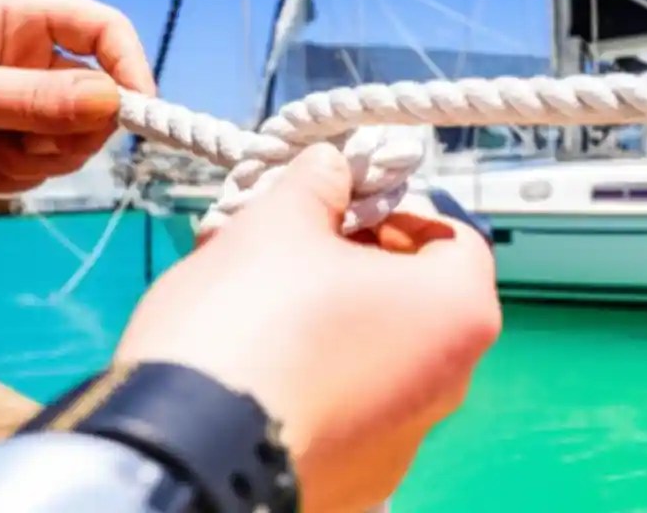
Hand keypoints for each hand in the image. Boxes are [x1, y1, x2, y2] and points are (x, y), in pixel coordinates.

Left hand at [0, 0, 155, 191]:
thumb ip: (32, 98)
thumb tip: (112, 101)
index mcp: (13, 19)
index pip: (102, 29)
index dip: (129, 67)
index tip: (139, 113)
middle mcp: (21, 57)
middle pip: (94, 99)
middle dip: (64, 135)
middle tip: (28, 147)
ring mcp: (13, 100)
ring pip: (67, 142)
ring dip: (26, 161)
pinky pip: (34, 168)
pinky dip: (3, 176)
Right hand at [113, 144, 501, 511]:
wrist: (187, 454)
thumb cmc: (251, 322)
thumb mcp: (279, 223)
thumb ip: (318, 184)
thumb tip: (333, 167)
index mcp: (460, 312)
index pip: (453, 236)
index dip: (396, 208)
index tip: (343, 204)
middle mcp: (451, 381)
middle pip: (413, 296)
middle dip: (351, 259)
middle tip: (288, 241)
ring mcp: (405, 439)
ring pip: (375, 351)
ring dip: (327, 315)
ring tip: (253, 296)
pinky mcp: (357, 479)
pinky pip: (345, 406)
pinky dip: (312, 376)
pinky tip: (251, 361)